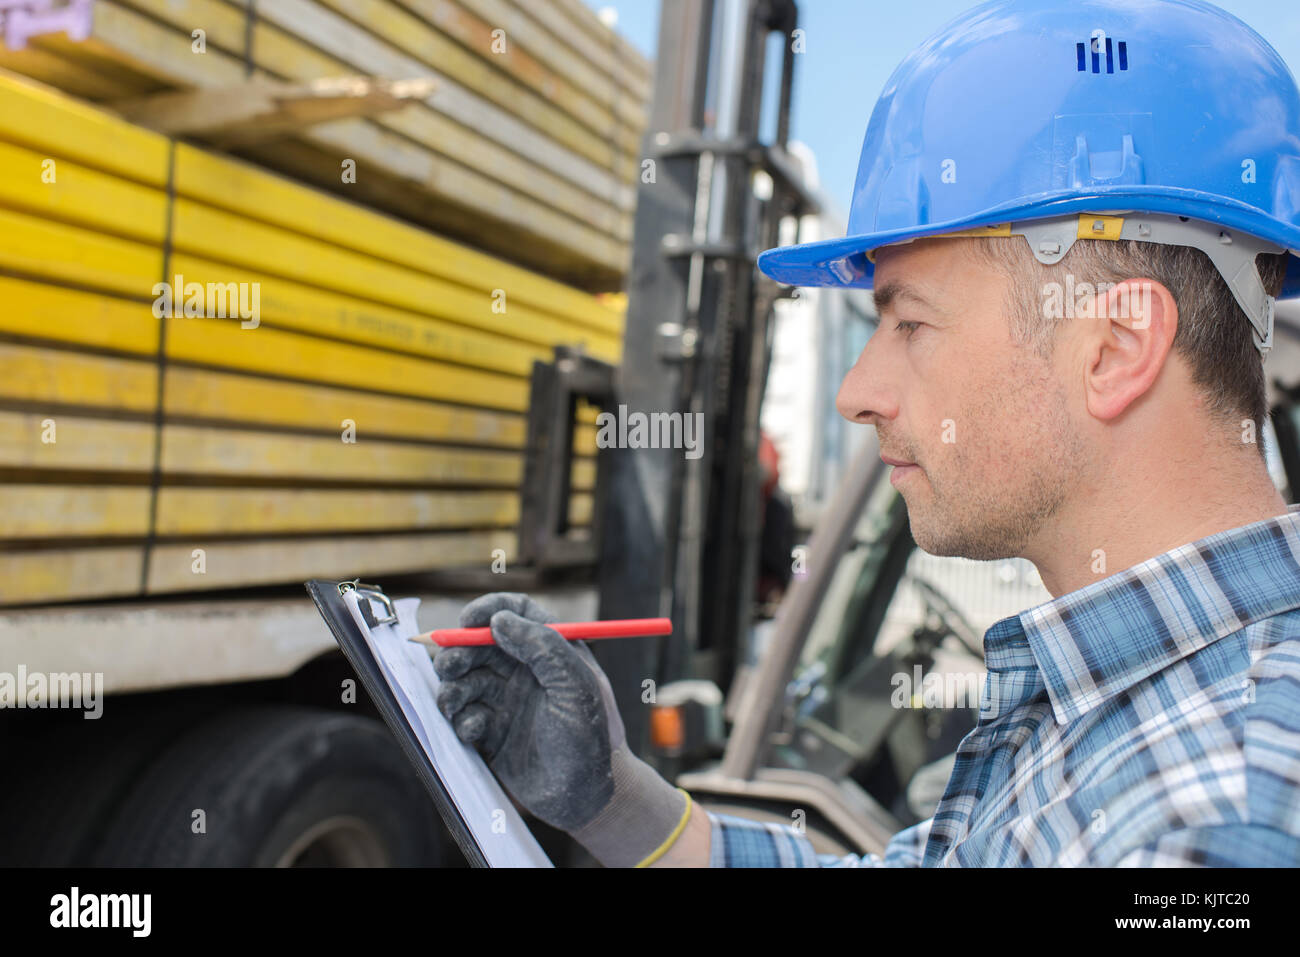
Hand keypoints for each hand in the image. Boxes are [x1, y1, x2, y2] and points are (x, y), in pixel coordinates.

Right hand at [433, 592, 622, 831]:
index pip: (516, 614)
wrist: (585, 797)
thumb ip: (542, 646)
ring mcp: (505, 701)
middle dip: (458, 652)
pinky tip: (474, 732)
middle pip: (479, 645)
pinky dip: (460, 720)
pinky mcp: (491, 733)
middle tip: (450, 666)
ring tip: (455, 704)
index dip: (489, 611)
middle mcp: (525, 671)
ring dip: (452, 688)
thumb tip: (500, 620)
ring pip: (464, 680)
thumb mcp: (576, 684)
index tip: (468, 621)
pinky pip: (463, 716)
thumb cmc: (591, 737)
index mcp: (550, 651)